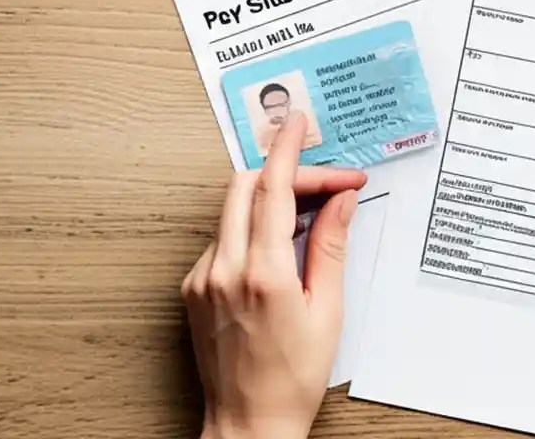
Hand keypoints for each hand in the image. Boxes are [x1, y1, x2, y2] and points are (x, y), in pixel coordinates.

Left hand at [182, 114, 366, 438]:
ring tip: (310, 218)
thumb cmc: (292, 378)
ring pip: (232, 211)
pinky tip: (279, 251)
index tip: (298, 124)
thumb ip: (332, 246)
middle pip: (245, 187)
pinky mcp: (192, 289)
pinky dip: (252, 230)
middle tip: (325, 181)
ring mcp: (202, 279)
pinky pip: (222, 239)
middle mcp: (223, 270)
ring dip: (269, 201)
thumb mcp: (328, 310)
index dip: (287, 149)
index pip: (272, 189)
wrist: (249, 424)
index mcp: (262, 274)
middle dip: (284, 171)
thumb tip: (342, 200)